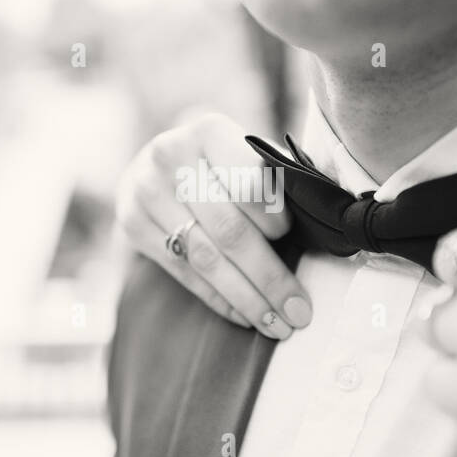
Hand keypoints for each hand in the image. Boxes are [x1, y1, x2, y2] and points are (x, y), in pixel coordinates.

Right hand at [115, 112, 310, 338]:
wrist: (152, 166)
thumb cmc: (219, 164)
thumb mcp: (245, 155)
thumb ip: (276, 180)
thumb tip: (323, 218)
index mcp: (208, 131)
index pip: (249, 184)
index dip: (275, 219)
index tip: (294, 241)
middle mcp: (170, 157)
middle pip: (229, 230)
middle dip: (269, 277)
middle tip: (299, 311)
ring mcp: (145, 192)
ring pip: (206, 258)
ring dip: (246, 298)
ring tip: (278, 325)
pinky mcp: (133, 225)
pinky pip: (184, 273)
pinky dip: (219, 300)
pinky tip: (244, 316)